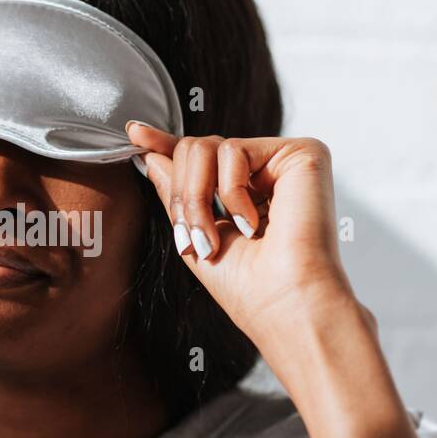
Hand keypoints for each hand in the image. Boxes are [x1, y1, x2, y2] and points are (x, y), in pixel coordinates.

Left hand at [126, 123, 362, 368]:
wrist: (285, 304)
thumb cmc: (249, 287)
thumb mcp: (195, 234)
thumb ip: (176, 191)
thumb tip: (150, 154)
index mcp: (245, 192)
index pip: (200, 158)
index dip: (165, 143)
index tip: (135, 132)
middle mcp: (266, 173)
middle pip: (194, 149)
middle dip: (181, 196)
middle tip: (192, 238)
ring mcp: (282, 161)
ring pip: (205, 147)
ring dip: (196, 198)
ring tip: (215, 238)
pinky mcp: (301, 152)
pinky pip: (233, 150)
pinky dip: (230, 192)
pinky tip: (252, 223)